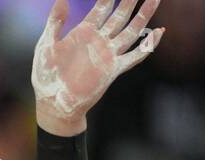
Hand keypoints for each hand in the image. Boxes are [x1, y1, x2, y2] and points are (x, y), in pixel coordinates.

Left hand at [32, 0, 163, 135]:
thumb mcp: (46, 46)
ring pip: (131, 31)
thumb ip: (55, 22)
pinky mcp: (113, 70)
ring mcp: (108, 55)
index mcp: (83, 32)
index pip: (102, 7)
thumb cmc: (46, 76)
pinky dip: (148, 45)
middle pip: (120, 15)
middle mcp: (99, 41)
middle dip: (129, 1)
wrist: (53, 104)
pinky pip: (135, 56)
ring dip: (144, 15)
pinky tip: (159, 32)